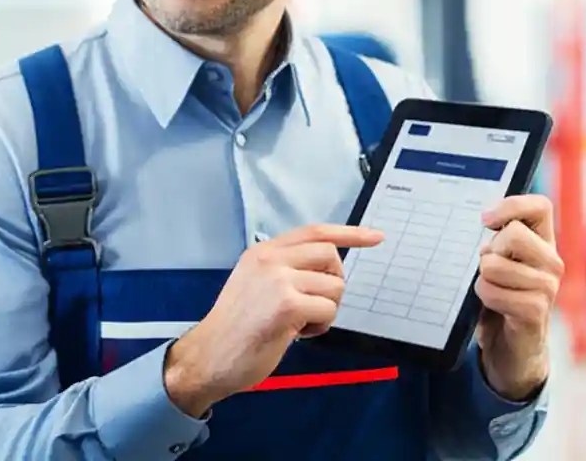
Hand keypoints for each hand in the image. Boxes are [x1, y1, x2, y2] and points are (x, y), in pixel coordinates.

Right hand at [163, 224, 384, 417]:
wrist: (210, 355)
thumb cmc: (235, 328)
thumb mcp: (254, 284)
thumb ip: (283, 270)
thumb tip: (324, 271)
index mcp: (262, 252)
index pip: (314, 231)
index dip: (349, 232)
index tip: (375, 236)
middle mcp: (270, 259)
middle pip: (330, 255)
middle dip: (334, 281)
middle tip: (316, 305)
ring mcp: (278, 280)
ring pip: (334, 285)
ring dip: (327, 309)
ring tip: (300, 323)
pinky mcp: (287, 305)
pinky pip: (328, 309)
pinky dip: (321, 325)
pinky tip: (298, 333)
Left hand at [474, 195, 563, 400]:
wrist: (511, 349)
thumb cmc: (501, 298)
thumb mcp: (498, 262)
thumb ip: (496, 240)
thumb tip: (487, 219)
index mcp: (543, 242)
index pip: (540, 206)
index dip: (512, 205)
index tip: (487, 221)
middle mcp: (552, 262)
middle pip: (514, 234)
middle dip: (490, 251)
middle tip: (491, 270)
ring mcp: (548, 287)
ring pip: (496, 265)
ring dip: (483, 279)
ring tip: (494, 290)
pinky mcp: (536, 311)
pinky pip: (494, 292)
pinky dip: (485, 298)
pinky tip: (495, 308)